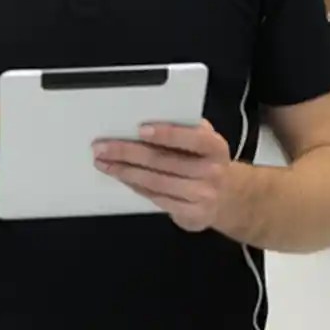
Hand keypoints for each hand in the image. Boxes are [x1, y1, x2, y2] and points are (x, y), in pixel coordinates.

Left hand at [93, 120, 232, 232]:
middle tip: (102, 146)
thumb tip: (148, 114)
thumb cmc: (206, 160)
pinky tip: (121, 177)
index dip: (166, 133)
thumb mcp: (204, 140)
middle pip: (163, 161)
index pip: (192, 138)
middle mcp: (212, 172)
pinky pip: (156, 198)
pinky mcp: (191, 214)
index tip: (140, 129)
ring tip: (104, 163)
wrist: (228, 198)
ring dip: (125, 171)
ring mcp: (202, 195)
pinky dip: (135, 186)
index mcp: (215, 147)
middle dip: (127, 152)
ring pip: (155, 182)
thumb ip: (184, 127)